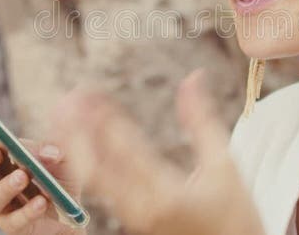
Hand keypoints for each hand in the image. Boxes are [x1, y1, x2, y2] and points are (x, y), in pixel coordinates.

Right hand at [0, 125, 83, 234]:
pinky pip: (14, 221)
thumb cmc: (58, 175)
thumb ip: (53, 150)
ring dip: (5, 186)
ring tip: (22, 176)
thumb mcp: (61, 157)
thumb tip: (48, 152)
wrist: (72, 209)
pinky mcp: (13, 225)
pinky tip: (41, 202)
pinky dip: (28, 210)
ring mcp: (1, 205)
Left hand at [53, 69, 264, 234]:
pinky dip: (86, 160)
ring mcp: (132, 218)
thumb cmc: (236, 215)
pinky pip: (100, 189)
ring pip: (92, 181)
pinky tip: (80, 139)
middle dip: (76, 132)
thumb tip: (193, 78)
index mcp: (165, 194)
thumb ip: (203, 121)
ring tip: (62, 116)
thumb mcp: (225, 164)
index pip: (125, 150)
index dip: (103, 119)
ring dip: (76, 145)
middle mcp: (142, 209)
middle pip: (95, 169)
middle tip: (66, 101)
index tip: (89, 93)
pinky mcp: (130, 221)